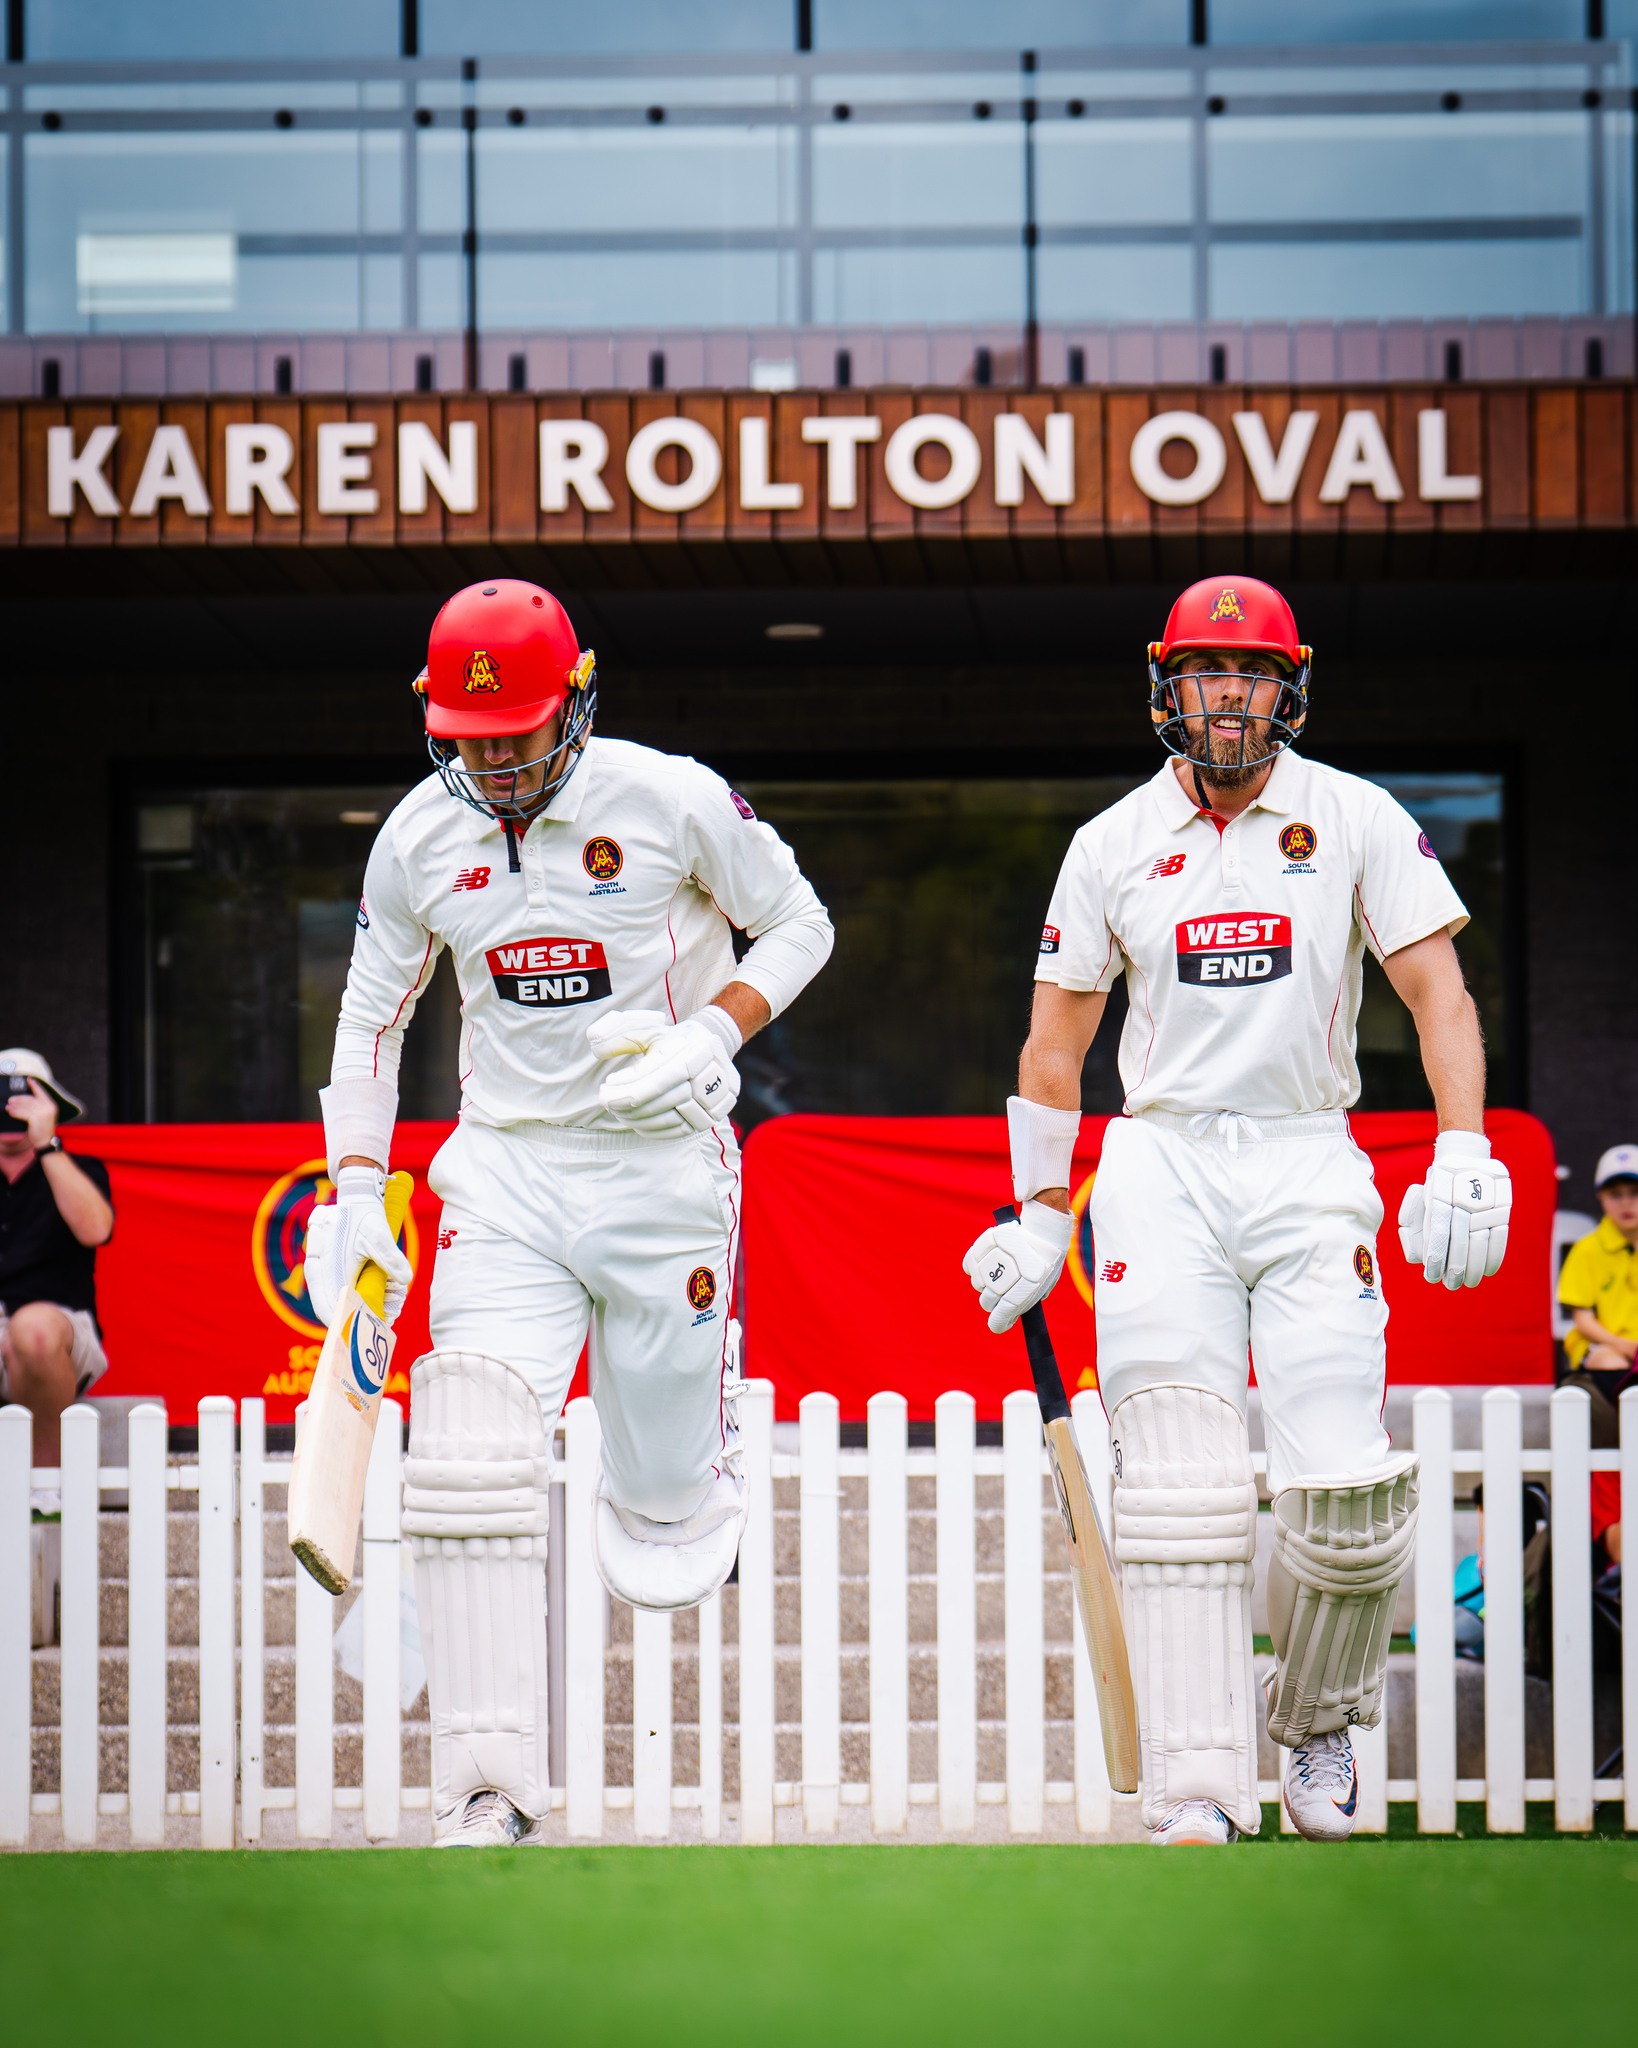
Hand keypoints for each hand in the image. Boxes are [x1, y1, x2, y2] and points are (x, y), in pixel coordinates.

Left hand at [5, 1080, 56, 1150]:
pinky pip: (24, 1113)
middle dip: (19, 1099)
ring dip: (15, 1107)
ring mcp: (43, 1113)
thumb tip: (22, 1101)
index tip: (28, 1079)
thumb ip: (37, 1107)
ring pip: (26, 1106)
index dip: (35, 1085)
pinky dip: (16, 1113)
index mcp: (51, 1104)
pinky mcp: (37, 1119)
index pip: (41, 1092)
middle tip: (10, 1100)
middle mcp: (48, 1107)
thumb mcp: (43, 1115)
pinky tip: (11, 1113)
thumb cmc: (42, 1128)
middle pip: (31, 1099)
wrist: (46, 1141)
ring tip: (8, 1108)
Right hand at [303, 1166, 411, 1326]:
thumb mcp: (379, 1235)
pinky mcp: (326, 1268)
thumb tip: (406, 1278)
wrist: (354, 1199)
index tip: (360, 1335)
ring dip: (349, 1309)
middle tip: (373, 1328)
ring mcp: (320, 1270)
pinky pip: (332, 1290)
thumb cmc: (364, 1217)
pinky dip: (347, 1299)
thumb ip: (390, 1257)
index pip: (330, 1306)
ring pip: (330, 1300)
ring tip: (375, 1315)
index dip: (343, 1324)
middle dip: (349, 1320)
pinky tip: (367, 1301)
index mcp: (326, 1267)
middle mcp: (318, 1271)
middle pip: (328, 1308)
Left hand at [589, 1008, 740, 1134]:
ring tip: (618, 1111)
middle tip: (606, 1102)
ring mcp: (714, 1101)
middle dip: (630, 1105)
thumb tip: (596, 1046)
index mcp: (697, 1050)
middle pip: (665, 1100)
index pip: (660, 1077)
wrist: (711, 1050)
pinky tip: (635, 1121)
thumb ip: (619, 1034)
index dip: (630, 1087)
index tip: (606, 1089)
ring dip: (638, 1119)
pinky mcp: (710, 1118)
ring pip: (671, 1118)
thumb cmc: (673, 1040)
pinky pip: (678, 1131)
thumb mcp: (647, 1029)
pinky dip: (653, 1129)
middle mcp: (711, 1076)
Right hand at [961, 1201, 1072, 1333]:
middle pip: (988, 1299)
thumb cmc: (1045, 1261)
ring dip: (984, 1284)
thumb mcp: (1044, 1285)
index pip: (1004, 1311)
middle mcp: (1012, 1268)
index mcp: (1031, 1281)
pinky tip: (985, 1264)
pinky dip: (974, 1268)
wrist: (1044, 1229)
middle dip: (992, 1302)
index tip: (997, 1325)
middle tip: (999, 1295)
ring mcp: (997, 1252)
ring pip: (977, 1282)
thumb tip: (1007, 1315)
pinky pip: (970, 1264)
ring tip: (996, 1273)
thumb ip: (1026, 1301)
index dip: (999, 1322)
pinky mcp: (987, 1239)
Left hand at [1397, 1130, 1510, 1289]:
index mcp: (1439, 1197)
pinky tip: (1488, 1271)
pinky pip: (1500, 1237)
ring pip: (1481, 1242)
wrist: (1467, 1155)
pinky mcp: (1502, 1207)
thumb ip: (1414, 1225)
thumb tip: (1416, 1257)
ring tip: (1469, 1282)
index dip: (1437, 1258)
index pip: (1439, 1234)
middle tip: (1451, 1285)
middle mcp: (1462, 1202)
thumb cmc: (1438, 1185)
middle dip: (1456, 1269)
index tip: (1433, 1277)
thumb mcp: (1421, 1197)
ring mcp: (1484, 1204)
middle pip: (1461, 1242)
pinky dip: (1494, 1257)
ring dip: (1475, 1268)